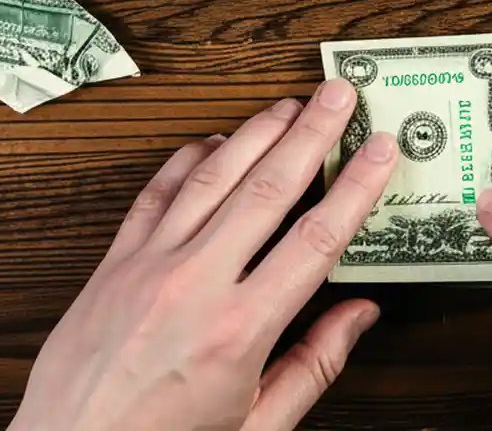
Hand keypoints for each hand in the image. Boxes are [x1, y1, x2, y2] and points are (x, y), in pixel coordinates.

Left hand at [10, 79, 395, 430]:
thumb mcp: (256, 427)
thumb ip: (313, 367)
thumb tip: (359, 314)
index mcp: (239, 330)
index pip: (316, 239)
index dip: (356, 186)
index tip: (379, 149)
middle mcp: (194, 285)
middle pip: (269, 189)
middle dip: (311, 132)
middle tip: (339, 93)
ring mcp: (148, 266)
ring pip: (212, 178)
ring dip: (255, 133)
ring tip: (287, 103)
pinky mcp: (112, 264)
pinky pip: (154, 195)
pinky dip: (187, 161)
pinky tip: (211, 142)